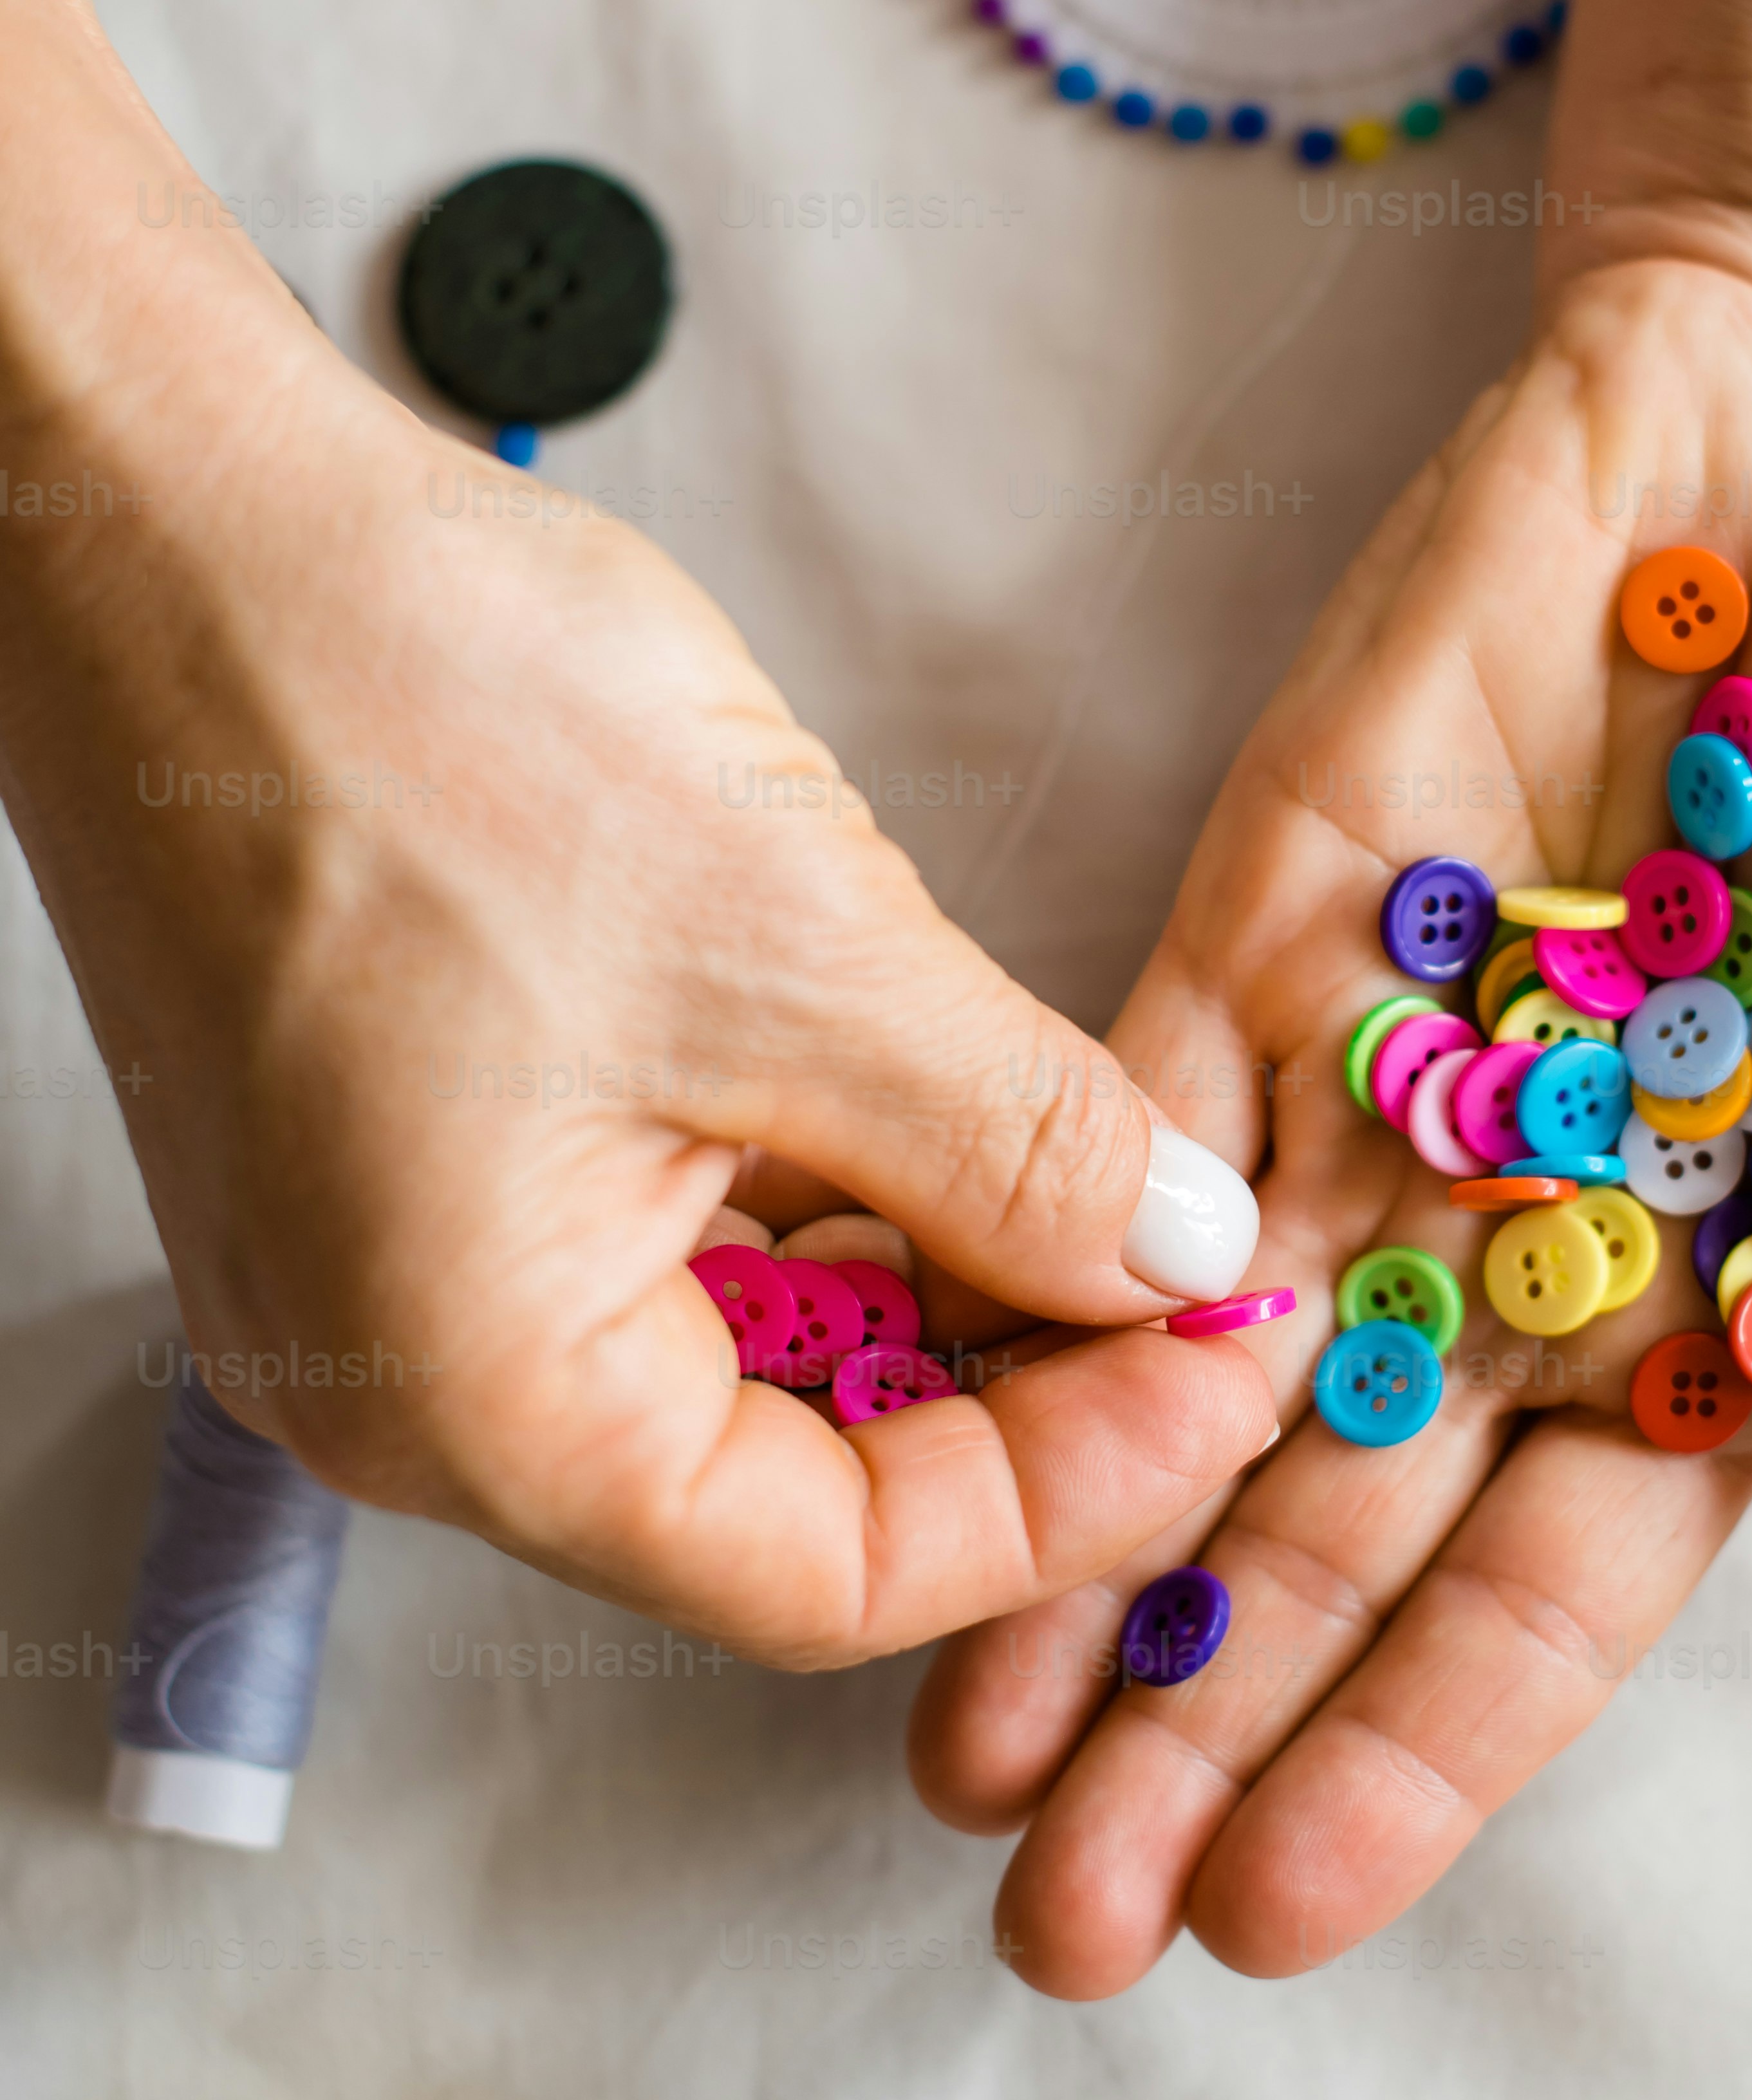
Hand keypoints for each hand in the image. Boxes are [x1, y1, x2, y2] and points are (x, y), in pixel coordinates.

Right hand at [0, 0, 1272, 1659]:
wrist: (163, 523)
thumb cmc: (409, 714)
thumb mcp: (795, 947)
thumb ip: (1012, 1142)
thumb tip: (1181, 1253)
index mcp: (482, 1401)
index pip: (836, 1576)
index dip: (1075, 1491)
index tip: (1239, 1355)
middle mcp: (416, 1386)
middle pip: (788, 1483)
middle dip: (1017, 1385)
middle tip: (1203, 1263)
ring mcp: (400, 1273)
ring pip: (735, 1357)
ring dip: (929, 1281)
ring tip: (1102, 1173)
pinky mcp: (413, 1153)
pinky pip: (655, 1244)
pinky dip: (817, 1197)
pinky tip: (937, 1104)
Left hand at [908, 246, 1751, 1987]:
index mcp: (1717, 1298)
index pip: (1546, 1585)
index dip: (1419, 1752)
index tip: (1281, 1910)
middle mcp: (1524, 1230)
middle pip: (1339, 1526)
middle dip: (1204, 1723)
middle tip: (1061, 1924)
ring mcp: (1383, 1086)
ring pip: (1192, 1380)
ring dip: (1075, 1574)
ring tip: (958, 1767)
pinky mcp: (1270, 936)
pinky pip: (1129, 1143)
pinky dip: (1029, 1297)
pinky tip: (941, 1448)